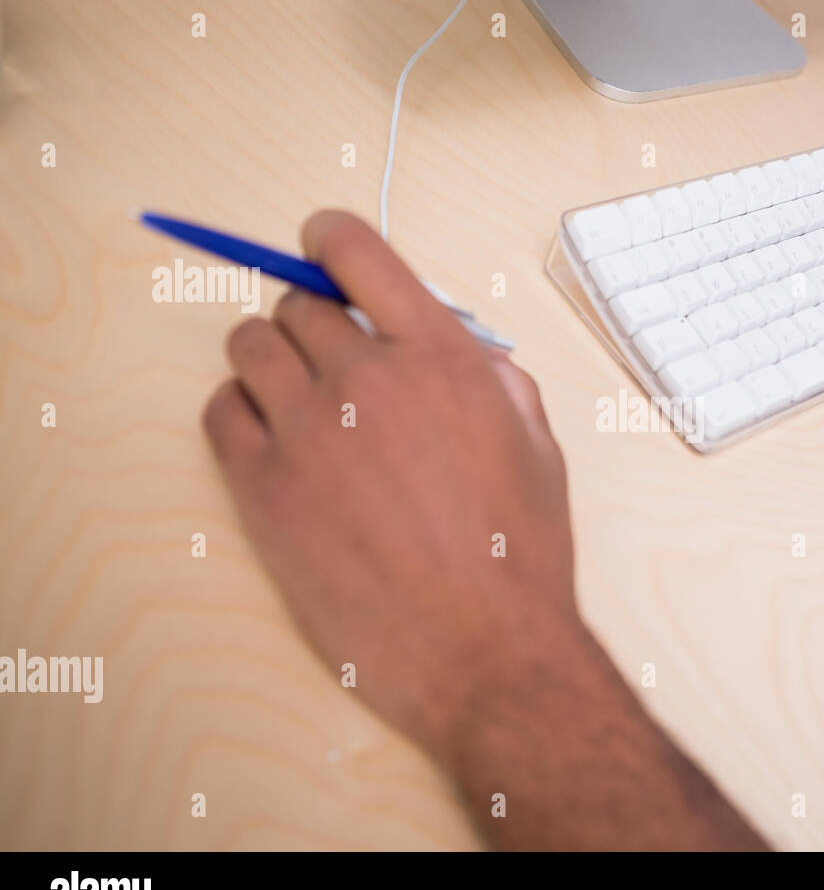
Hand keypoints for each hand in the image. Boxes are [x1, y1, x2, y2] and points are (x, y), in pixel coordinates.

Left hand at [202, 210, 580, 754]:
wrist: (485, 652)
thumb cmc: (521, 557)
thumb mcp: (538, 448)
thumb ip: (496, 380)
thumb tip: (457, 350)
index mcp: (442, 358)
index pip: (357, 251)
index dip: (329, 238)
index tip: (321, 244)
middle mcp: (368, 379)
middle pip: (298, 302)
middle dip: (313, 320)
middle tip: (331, 358)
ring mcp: (308, 432)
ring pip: (248, 345)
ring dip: (270, 358)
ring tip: (298, 400)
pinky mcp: (263, 490)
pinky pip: (219, 412)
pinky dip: (239, 411)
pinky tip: (273, 441)